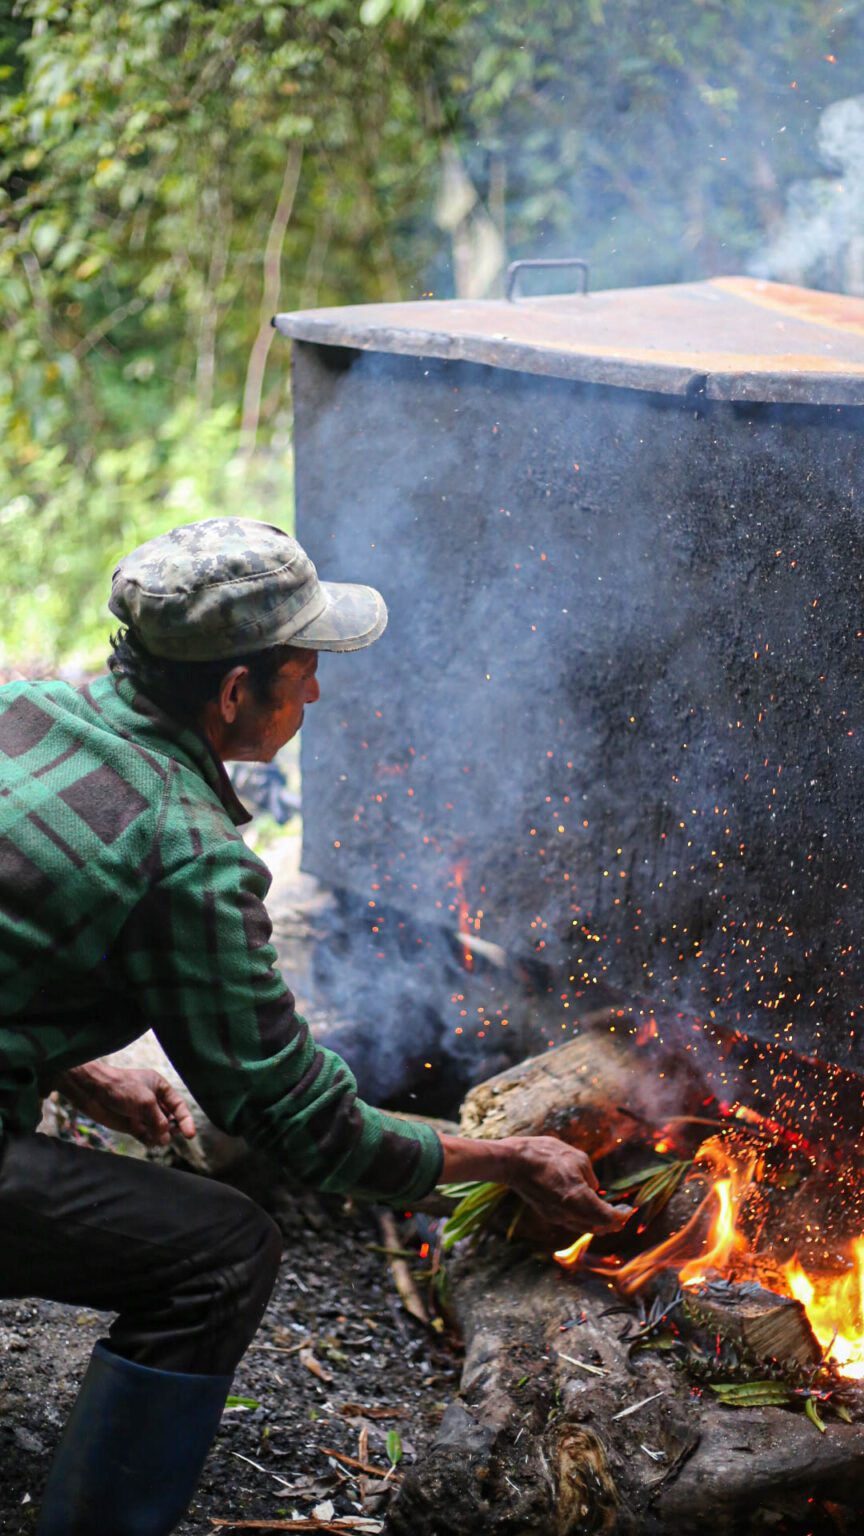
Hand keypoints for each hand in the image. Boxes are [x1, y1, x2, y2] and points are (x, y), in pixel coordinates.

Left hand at [53, 1062, 196, 1147]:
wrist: (92, 1091)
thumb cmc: (120, 1088)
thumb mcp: (145, 1102)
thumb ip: (159, 1121)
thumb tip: (166, 1139)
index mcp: (159, 1087)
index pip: (178, 1105)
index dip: (186, 1120)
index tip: (190, 1134)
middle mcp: (152, 1100)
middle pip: (170, 1119)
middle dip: (171, 1129)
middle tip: (168, 1134)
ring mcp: (141, 1113)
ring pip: (158, 1129)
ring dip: (159, 1136)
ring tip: (156, 1139)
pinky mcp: (131, 1124)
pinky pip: (145, 1136)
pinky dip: (149, 1140)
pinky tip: (149, 1142)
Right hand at [503, 1136, 630, 1234]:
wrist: (515, 1162)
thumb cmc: (546, 1155)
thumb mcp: (577, 1158)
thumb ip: (591, 1177)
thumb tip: (595, 1189)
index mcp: (579, 1198)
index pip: (607, 1217)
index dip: (620, 1216)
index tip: (628, 1211)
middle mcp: (569, 1213)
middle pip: (597, 1226)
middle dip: (612, 1222)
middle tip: (622, 1213)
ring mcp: (557, 1216)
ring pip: (584, 1226)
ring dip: (598, 1222)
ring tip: (608, 1212)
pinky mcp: (548, 1213)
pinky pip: (572, 1221)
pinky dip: (584, 1218)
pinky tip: (587, 1207)